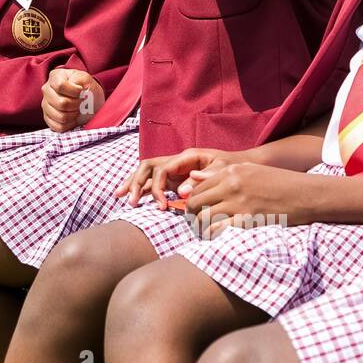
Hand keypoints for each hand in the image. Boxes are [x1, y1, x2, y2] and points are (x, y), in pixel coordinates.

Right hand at [41, 68, 104, 131]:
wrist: (89, 100)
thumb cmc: (87, 88)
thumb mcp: (86, 78)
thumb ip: (80, 79)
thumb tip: (75, 87)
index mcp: (55, 77)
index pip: (60, 86)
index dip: (74, 91)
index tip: (81, 91)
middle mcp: (47, 90)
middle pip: (60, 103)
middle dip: (76, 104)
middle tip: (81, 102)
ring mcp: (45, 105)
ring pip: (60, 116)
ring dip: (74, 115)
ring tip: (77, 110)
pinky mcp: (48, 118)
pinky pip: (58, 126)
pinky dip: (69, 124)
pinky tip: (73, 118)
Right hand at [114, 147, 238, 206]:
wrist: (241, 166)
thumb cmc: (233, 168)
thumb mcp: (221, 172)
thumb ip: (201, 181)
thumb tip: (181, 192)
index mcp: (186, 157)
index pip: (162, 169)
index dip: (157, 187)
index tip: (161, 205)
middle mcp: (177, 161)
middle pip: (148, 166)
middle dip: (136, 182)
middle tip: (130, 200)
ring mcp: (174, 170)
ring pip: (147, 172)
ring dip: (134, 183)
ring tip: (120, 196)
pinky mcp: (175, 179)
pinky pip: (154, 182)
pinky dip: (143, 188)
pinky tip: (134, 197)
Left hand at [178, 160, 314, 237]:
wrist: (306, 194)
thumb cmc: (279, 182)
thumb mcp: (250, 171)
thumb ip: (221, 173)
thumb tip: (193, 177)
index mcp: (231, 171)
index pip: (197, 186)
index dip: (192, 200)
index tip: (194, 210)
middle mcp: (231, 185)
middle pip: (195, 202)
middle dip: (191, 215)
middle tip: (195, 224)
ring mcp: (239, 203)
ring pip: (203, 217)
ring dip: (200, 228)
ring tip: (203, 233)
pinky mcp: (248, 220)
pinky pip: (218, 229)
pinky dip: (213, 235)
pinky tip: (216, 238)